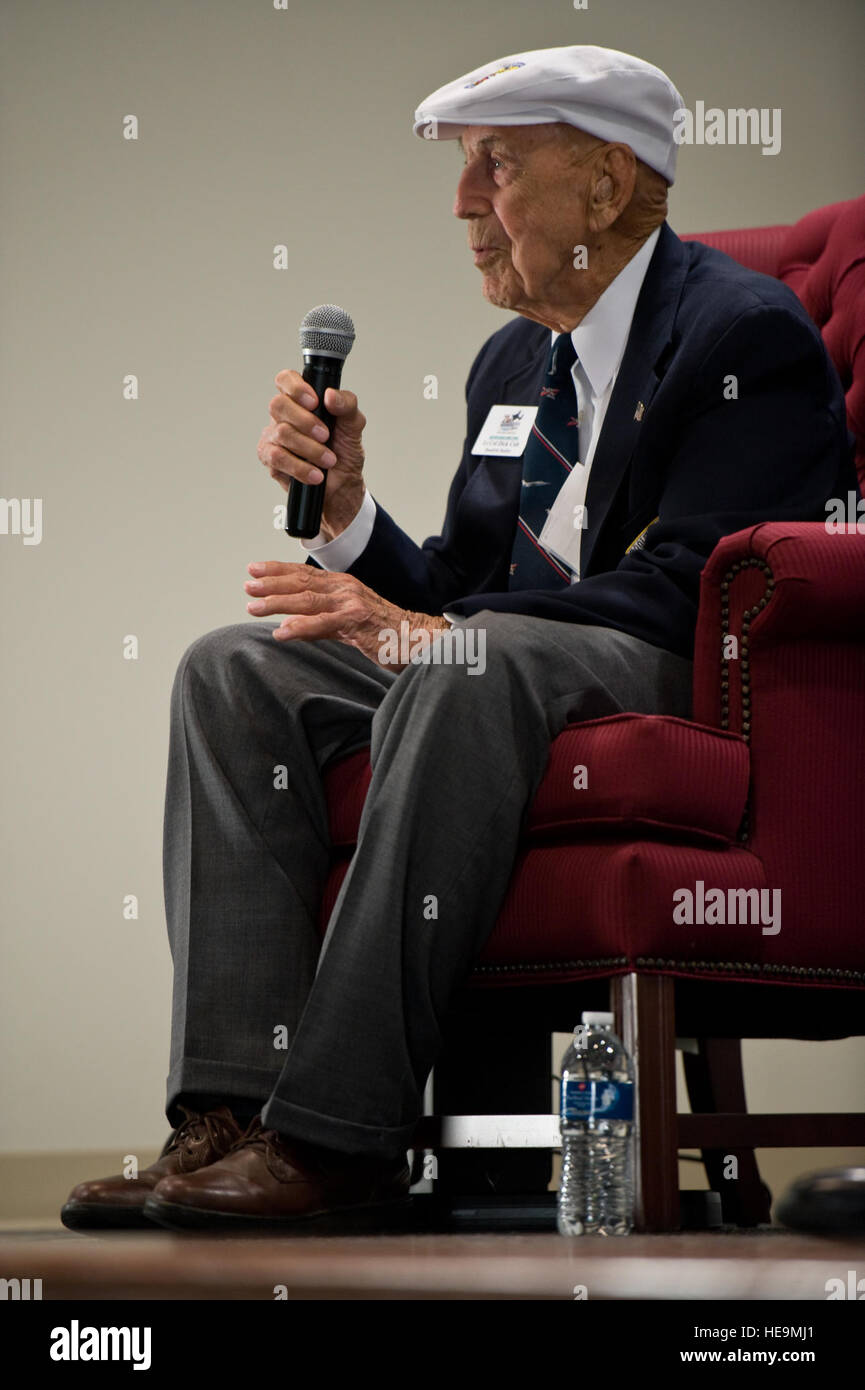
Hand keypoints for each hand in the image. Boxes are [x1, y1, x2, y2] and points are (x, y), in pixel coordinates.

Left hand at [244, 561, 448, 666]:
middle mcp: (345, 588)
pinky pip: (323, 624)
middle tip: (247, 586)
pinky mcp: (357, 622)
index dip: (277, 570)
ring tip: (254, 607)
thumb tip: (292, 625)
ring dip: (277, 602)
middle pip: (301, 581)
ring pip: (307, 599)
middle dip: (271, 583)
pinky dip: (300, 627)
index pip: (304, 573)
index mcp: (343, 585)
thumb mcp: (348, 623)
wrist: (418, 639)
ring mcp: (351, 604)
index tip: (254, 570)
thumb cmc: (386, 633)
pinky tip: (281, 632)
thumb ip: (320, 623)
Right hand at [257, 371, 365, 537]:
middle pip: (278, 405)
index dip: (296, 387)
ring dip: (310, 449)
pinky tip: (316, 474)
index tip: (315, 402)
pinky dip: (300, 467)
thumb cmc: (344, 453)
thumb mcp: (354, 426)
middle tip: (326, 436)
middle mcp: (284, 416)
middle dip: (305, 421)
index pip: (285, 379)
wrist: (342, 487)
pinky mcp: (270, 459)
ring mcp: (274, 437)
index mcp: (301, 400)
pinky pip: (277, 458)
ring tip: (328, 460)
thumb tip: (330, 395)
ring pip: (281, 433)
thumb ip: (347, 405)